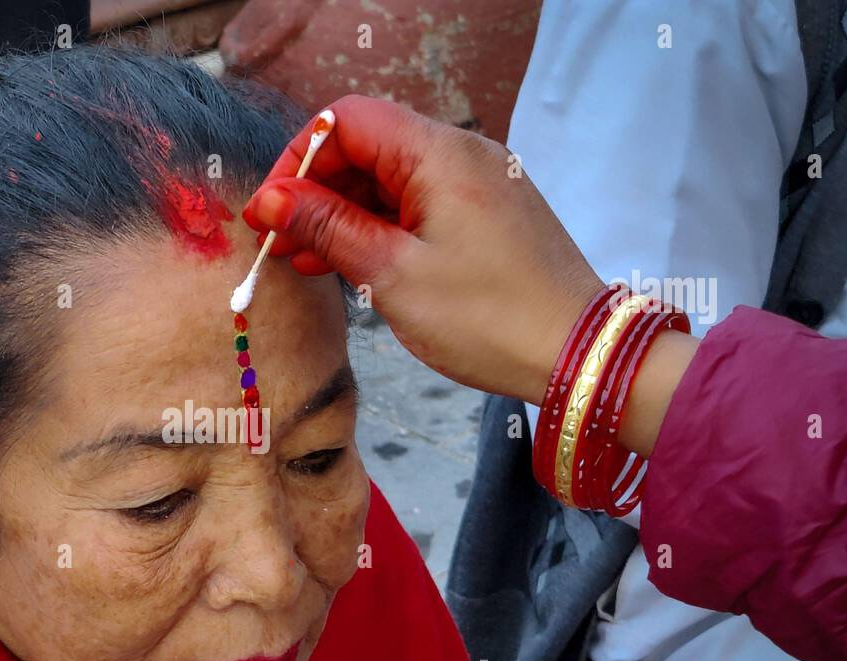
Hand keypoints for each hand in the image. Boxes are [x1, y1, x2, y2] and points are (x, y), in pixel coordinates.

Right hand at [242, 95, 606, 405]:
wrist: (577, 353)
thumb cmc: (489, 317)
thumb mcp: (390, 273)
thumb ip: (327, 227)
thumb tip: (271, 199)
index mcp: (439, 153)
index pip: (346, 121)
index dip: (298, 160)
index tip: (269, 210)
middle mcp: (461, 154)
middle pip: (366, 148)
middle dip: (315, 192)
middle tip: (278, 243)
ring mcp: (476, 184)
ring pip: (389, 180)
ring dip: (342, 215)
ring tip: (305, 261)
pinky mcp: (485, 215)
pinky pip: (417, 205)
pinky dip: (379, 229)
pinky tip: (350, 264)